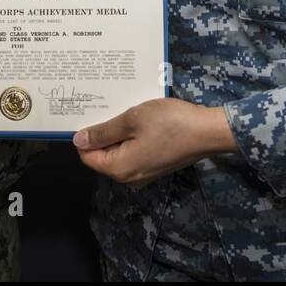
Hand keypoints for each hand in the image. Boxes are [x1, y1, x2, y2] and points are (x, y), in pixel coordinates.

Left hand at [72, 98, 235, 187]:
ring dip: (120, 133)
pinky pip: (134, 153)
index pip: (87, 156)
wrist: (207, 132)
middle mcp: (129, 178)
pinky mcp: (155, 167)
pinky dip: (133, 137)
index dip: (85, 136)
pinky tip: (140, 119)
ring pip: (120, 153)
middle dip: (104, 133)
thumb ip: (103, 132)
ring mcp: (144, 174)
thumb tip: (78, 141)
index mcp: (119, 169)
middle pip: (104, 156)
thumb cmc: (169, 123)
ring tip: (125, 110)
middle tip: (108, 107)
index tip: (91, 114)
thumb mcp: (132, 120)